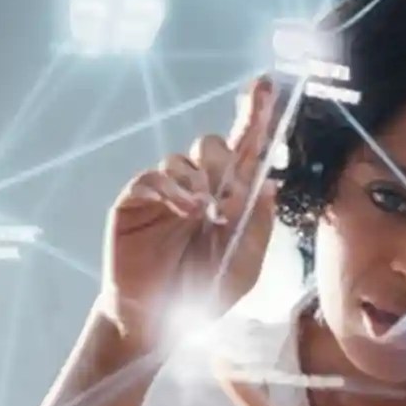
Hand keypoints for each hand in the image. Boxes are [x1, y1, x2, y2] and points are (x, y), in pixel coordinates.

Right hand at [97, 77, 278, 348]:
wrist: (157, 320)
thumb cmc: (202, 291)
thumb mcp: (244, 265)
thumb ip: (258, 225)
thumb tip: (270, 182)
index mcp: (230, 198)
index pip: (245, 149)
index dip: (254, 115)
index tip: (264, 85)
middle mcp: (199, 186)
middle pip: (212, 145)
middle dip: (225, 164)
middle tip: (229, 200)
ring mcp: (166, 191)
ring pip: (183, 159)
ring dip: (199, 181)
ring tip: (204, 215)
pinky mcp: (135, 201)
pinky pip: (152, 178)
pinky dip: (171, 189)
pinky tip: (184, 211)